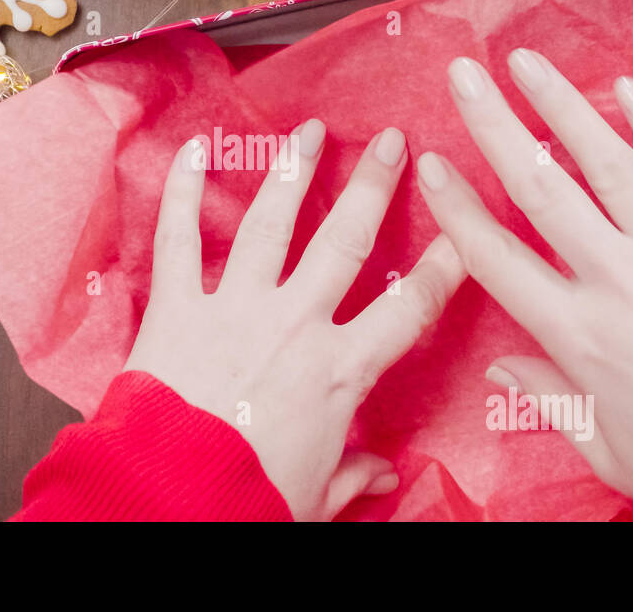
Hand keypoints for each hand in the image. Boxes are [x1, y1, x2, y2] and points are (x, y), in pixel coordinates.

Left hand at [125, 120, 465, 519]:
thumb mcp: (315, 497)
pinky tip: (193, 151)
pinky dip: (184, 193)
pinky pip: (179, 240)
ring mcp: (233, 308)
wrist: (169, 498)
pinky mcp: (176, 308)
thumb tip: (383, 475)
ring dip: (293, 172)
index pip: (410, 308)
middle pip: (346, 241)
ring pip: (270, 224)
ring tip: (309, 131)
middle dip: (374, 186)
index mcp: (339, 371)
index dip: (445, 267)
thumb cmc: (244, 501)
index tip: (464, 230)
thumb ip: (352, 475)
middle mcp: (293, 324)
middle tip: (393, 142)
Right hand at [415, 48, 632, 513]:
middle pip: (542, 190)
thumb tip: (500, 366)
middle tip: (463, 75)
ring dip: (563, 107)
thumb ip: (549, 401)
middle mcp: (619, 282)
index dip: (456, 207)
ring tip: (527, 63)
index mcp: (579, 336)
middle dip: (495, 126)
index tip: (429, 165)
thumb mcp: (609, 452)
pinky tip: (627, 90)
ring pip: (609, 165)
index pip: (496, 258)